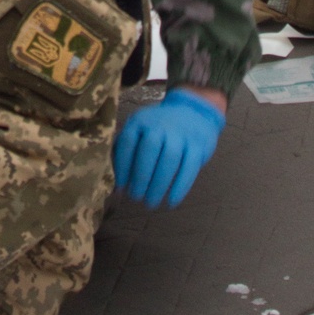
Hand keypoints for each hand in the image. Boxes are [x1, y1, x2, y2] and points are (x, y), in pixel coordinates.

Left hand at [113, 88, 225, 208]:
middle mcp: (160, 124)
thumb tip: (116, 184)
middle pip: (149, 149)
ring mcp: (181, 133)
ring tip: (151, 203)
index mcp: (141, 120)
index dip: (123, 165)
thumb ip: (126, 150)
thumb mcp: (140, 129)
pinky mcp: (198, 145)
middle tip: (136, 197)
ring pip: (170, 158)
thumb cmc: (158, 129)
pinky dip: (180, 187)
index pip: (128, 141)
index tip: (121, 186)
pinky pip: (189, 167)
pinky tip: (172, 202)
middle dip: (141, 176)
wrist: (192, 111)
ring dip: (159, 184)